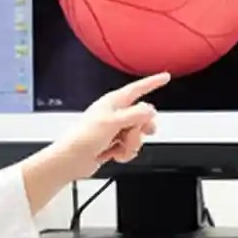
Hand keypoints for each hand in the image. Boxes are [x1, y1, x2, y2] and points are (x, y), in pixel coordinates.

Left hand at [19, 72, 169, 213]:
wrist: (72, 160)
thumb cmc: (83, 138)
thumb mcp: (112, 122)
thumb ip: (135, 115)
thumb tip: (151, 110)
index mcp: (113, 102)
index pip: (138, 89)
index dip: (153, 82)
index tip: (166, 77)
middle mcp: (115, 114)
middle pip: (143, 117)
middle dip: (141, 129)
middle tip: (132, 133)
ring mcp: (115, 130)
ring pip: (138, 135)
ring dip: (131, 144)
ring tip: (118, 147)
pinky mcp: (114, 144)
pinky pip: (131, 148)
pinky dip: (125, 153)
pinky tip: (113, 154)